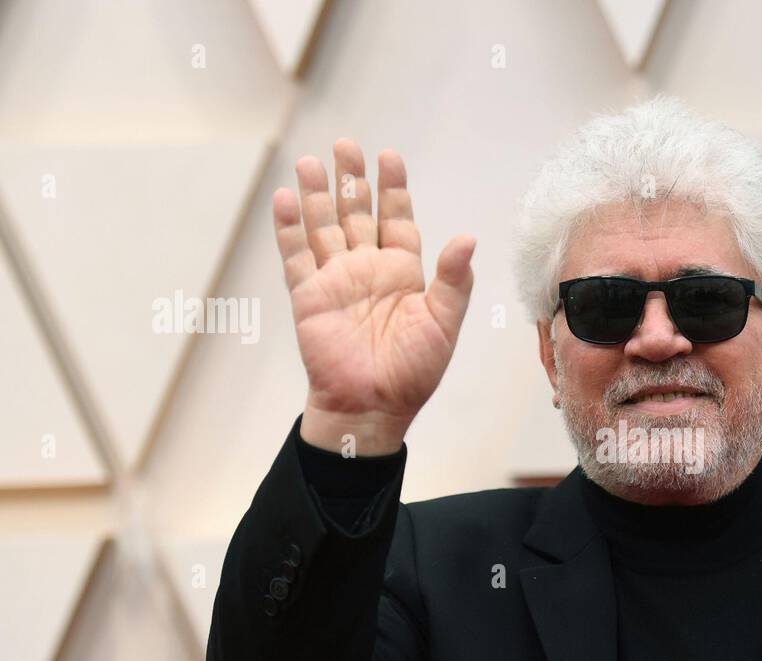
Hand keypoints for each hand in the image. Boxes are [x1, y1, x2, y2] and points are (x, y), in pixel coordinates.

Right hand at [273, 138, 475, 453]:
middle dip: (352, 181)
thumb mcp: (443, 324)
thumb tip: (467, 239)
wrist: (372, 407)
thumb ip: (453, 281)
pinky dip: (290, 227)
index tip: (389, 157)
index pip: (397, 219)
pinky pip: (297, 255)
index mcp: (403, 274)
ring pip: (324, 227)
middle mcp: (368, 270)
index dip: (393, 189)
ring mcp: (336, 280)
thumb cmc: (412, 372)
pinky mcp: (308, 296)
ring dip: (317, 195)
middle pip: (357, 214)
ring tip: (312, 161)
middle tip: (346, 145)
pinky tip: (287, 197)